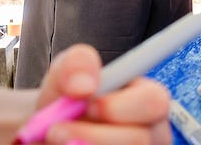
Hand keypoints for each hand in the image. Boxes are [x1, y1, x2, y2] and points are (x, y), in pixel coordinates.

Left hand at [33, 43, 170, 142]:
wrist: (44, 134)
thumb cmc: (65, 103)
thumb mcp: (65, 73)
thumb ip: (77, 63)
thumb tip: (84, 85)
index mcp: (146, 100)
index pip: (156, 102)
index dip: (120, 106)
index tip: (87, 105)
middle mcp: (151, 134)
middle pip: (141, 140)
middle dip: (96, 135)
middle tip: (56, 130)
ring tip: (55, 140)